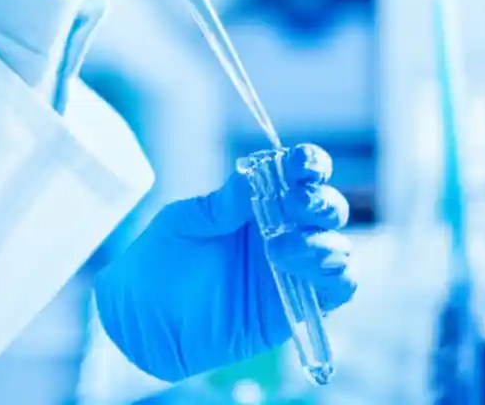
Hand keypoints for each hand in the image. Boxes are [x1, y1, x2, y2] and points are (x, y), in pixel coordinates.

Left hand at [93, 145, 357, 381]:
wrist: (147, 320)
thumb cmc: (159, 263)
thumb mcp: (183, 223)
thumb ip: (222, 204)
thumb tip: (256, 176)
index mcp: (257, 202)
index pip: (298, 175)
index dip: (309, 164)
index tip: (304, 164)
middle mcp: (284, 231)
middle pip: (328, 208)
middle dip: (321, 202)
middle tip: (295, 205)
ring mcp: (294, 269)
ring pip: (338, 247)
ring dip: (322, 242)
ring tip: (278, 250)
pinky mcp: (299, 306)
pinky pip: (337, 289)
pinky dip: (336, 276)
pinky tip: (307, 272)